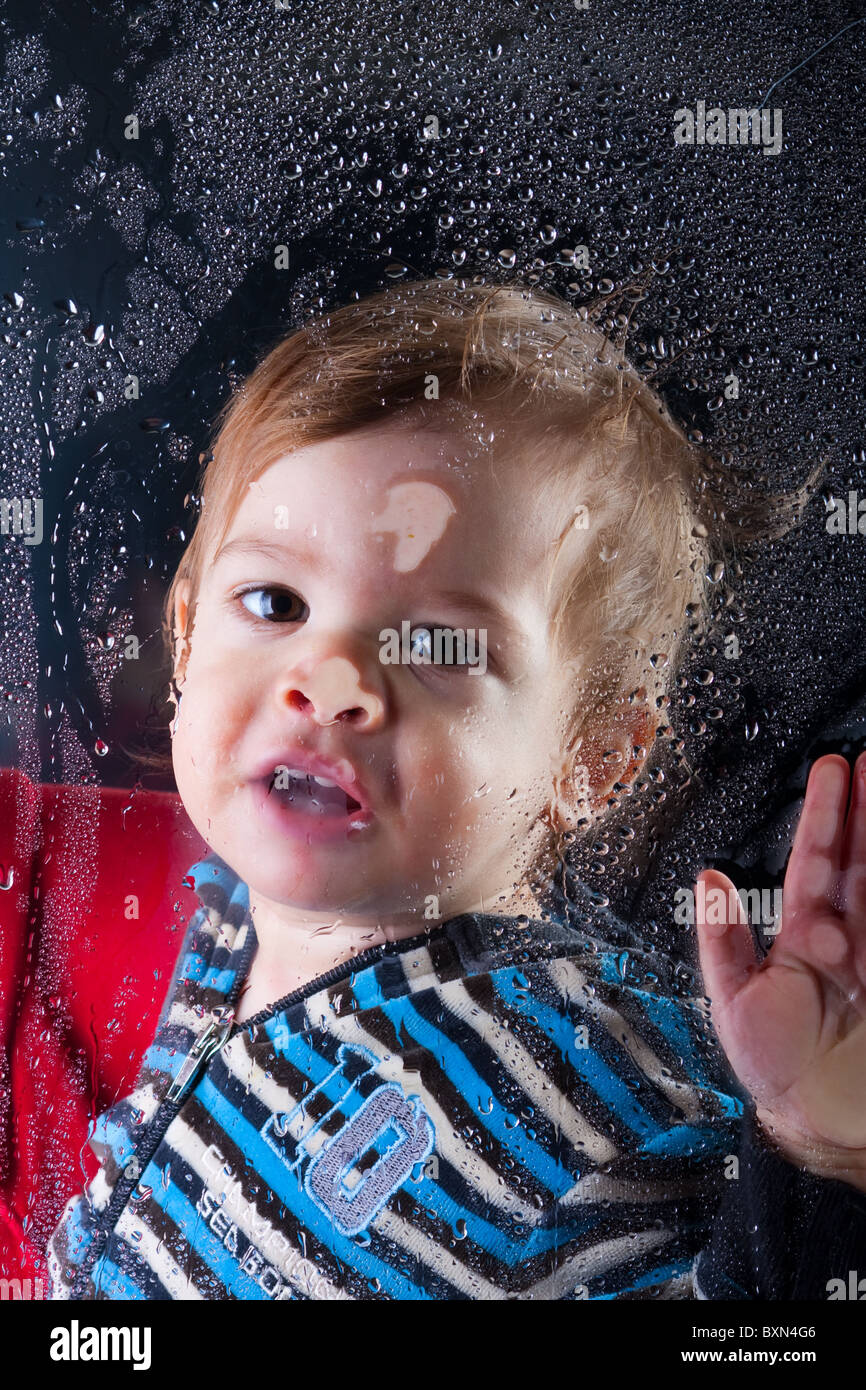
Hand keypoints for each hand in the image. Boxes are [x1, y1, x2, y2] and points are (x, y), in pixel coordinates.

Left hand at [695, 752, 865, 1190]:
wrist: (824, 1117)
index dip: (826, 814)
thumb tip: (708, 880)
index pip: (816, 860)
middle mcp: (846, 938)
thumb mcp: (734, 1002)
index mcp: (804, 937)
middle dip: (865, 809)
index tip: (835, 772)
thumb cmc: (778, 1070)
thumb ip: (723, 939)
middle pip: (860, 858)